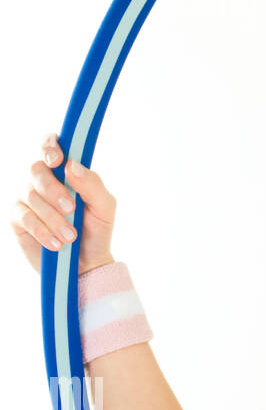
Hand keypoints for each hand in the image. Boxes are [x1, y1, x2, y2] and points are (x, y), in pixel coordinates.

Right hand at [10, 132, 116, 275]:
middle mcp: (43, 181)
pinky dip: (43, 230)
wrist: (87, 263)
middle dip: (54, 189)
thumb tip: (71, 166)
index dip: (50, 146)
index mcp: (65, 172)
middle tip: (71, 208)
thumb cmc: (96, 229)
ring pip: (31, 195)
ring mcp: (27, 199)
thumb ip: (92, 184)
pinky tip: (57, 243)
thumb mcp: (104, 206)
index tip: (57, 160)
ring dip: (53, 217)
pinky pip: (24, 217)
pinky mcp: (17, 219)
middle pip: (36, 169)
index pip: (51, 146)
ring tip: (71, 236)